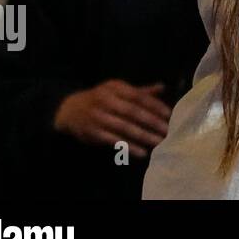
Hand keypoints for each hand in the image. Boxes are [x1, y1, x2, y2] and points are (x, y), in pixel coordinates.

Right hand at [53, 80, 170, 157]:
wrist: (69, 109)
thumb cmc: (101, 98)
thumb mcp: (117, 90)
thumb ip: (140, 91)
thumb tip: (162, 87)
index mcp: (115, 88)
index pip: (138, 96)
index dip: (154, 105)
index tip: (169, 114)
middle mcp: (106, 100)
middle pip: (133, 112)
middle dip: (152, 122)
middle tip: (168, 130)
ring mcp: (98, 117)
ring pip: (124, 127)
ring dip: (143, 136)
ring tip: (159, 142)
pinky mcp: (93, 132)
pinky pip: (113, 140)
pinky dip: (128, 147)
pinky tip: (142, 152)